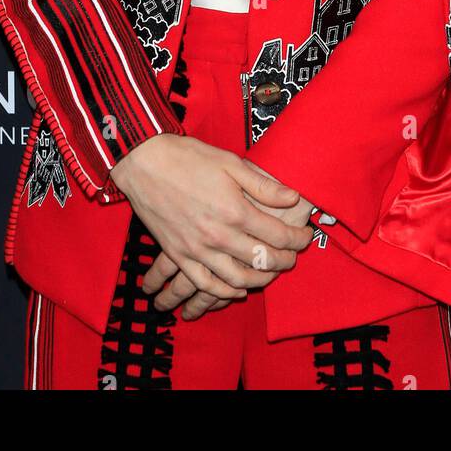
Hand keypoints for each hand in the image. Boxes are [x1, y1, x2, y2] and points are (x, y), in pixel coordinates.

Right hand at [141, 166, 315, 319]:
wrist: (145, 164)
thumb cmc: (189, 158)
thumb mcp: (231, 162)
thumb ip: (263, 184)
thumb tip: (293, 198)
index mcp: (235, 210)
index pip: (278, 236)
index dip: (298, 239)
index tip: (306, 236)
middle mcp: (219, 235)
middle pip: (262, 260)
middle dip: (285, 261)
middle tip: (294, 257)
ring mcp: (197, 249)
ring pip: (237, 280)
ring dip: (260, 280)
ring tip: (271, 272)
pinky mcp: (179, 255)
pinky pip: (205, 284)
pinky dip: (224, 292)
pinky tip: (237, 289)